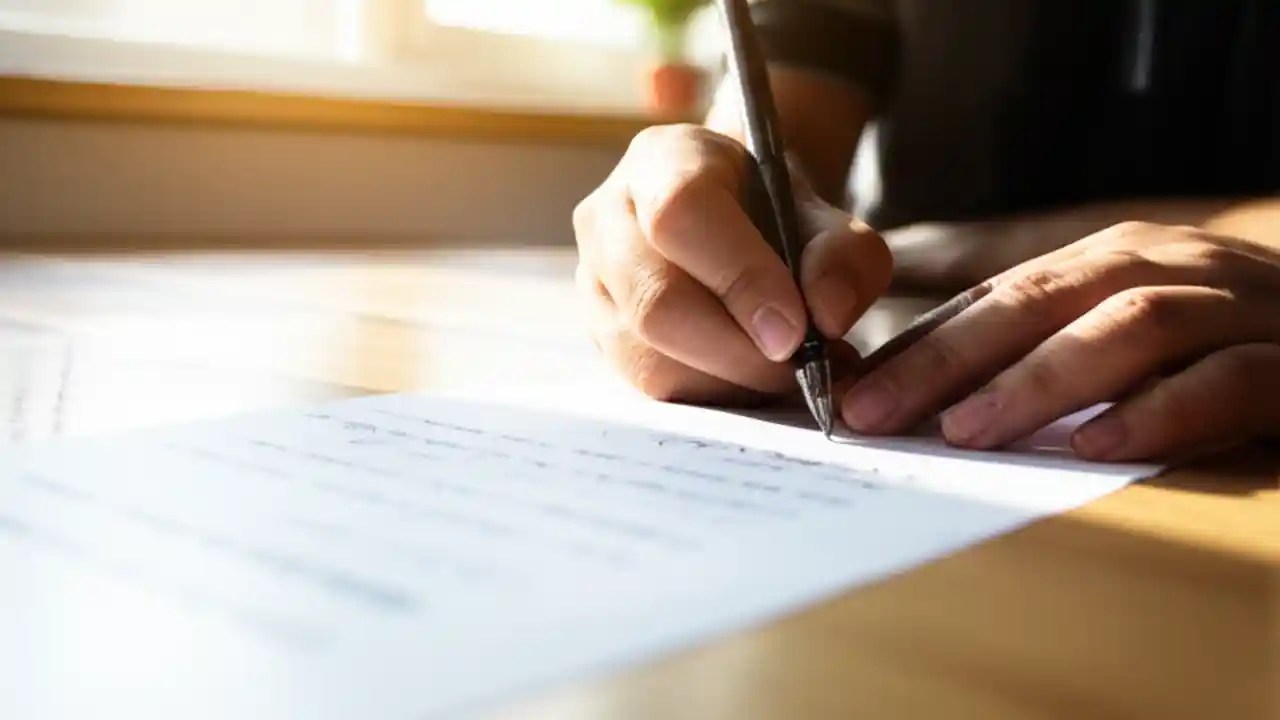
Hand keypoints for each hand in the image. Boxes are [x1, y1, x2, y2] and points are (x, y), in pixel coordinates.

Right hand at [573, 124, 891, 403]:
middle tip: (800, 368)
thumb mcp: (822, 216)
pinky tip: (749, 381)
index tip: (795, 330)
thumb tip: (828, 317)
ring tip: (782, 374)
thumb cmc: (771, 212)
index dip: (739, 278)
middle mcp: (608, 218)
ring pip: (649, 358)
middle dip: (739, 353)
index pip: (681, 214)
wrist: (728, 218)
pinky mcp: (599, 336)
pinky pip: (649, 387)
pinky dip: (710, 397)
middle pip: (656, 303)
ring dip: (729, 384)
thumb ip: (843, 256)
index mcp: (661, 162)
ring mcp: (593, 282)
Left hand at [843, 222, 1279, 460]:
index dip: (916, 348)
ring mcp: (1231, 308)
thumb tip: (916, 397)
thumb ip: (1036, 354)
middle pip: (1037, 301)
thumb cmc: (1217, 347)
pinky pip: (1226, 381)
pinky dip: (1160, 412)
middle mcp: (1162, 267)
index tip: (845, 397)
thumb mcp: (1117, 336)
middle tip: (873, 413)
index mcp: (1107, 262)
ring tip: (967, 431)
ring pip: (1126, 328)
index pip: (991, 300)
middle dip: (946, 360)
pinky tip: (1099, 447)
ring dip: (1039, 380)